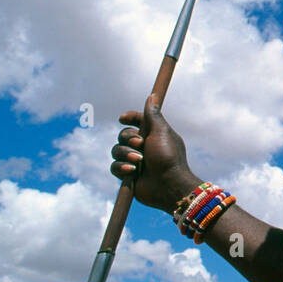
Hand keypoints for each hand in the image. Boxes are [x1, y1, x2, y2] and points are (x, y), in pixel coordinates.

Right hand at [110, 94, 198, 212]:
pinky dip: (121, 168)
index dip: (129, 117)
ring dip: (126, 154)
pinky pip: (114, 166)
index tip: (122, 118)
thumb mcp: (162, 133)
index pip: (137, 120)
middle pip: (123, 135)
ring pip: (116, 151)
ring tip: (139, 162)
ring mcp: (134, 160)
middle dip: (128, 139)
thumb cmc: (168, 158)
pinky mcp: (127, 174)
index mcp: (153, 134)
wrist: (168, 186)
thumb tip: (152, 95)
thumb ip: (153, 115)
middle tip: (141, 145)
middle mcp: (143, 146)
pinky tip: (132, 172)